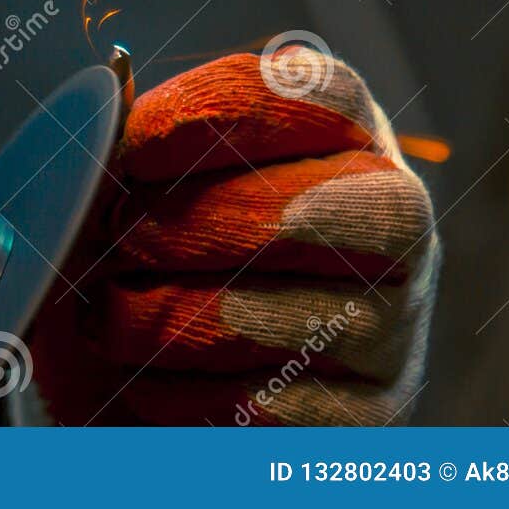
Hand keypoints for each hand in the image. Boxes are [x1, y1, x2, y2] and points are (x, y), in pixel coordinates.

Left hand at [29, 48, 438, 424]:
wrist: (153, 366)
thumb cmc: (150, 247)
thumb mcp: (139, 181)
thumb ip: (133, 138)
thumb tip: (113, 95)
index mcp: (338, 134)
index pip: (325, 96)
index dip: (230, 112)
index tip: (139, 147)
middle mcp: (391, 220)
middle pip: (352, 202)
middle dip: (217, 221)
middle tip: (123, 237)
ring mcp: (395, 320)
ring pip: (325, 316)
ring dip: (195, 315)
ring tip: (116, 316)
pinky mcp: (373, 412)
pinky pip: (301, 408)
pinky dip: (205, 393)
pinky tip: (143, 378)